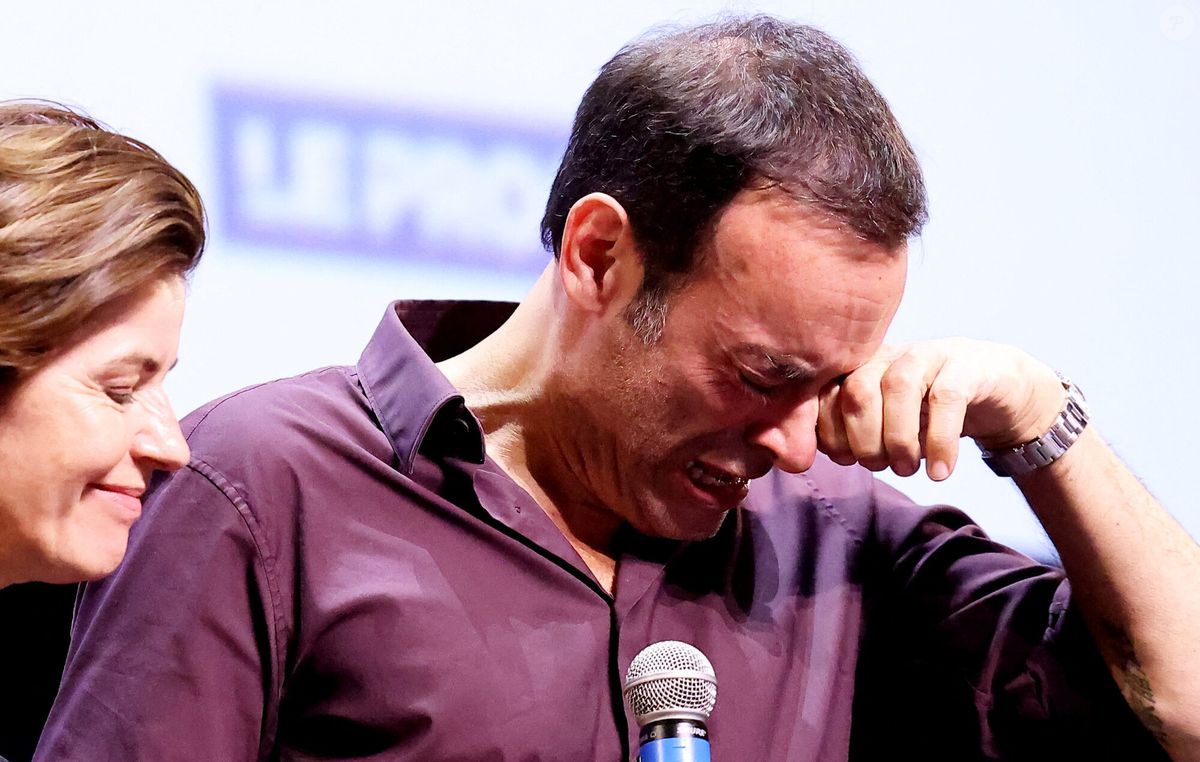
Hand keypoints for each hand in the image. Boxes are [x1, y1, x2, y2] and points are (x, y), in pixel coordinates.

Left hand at [816, 339, 1066, 479]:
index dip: (829, 435)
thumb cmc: (929, 412)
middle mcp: (888, 356)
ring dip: (898, 441)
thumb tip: (817, 455)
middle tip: (880, 467)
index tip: (846, 460)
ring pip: (898, 388)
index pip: (824, 397)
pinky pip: (947, 400)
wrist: (997, 388)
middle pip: (856, 391)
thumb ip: (849, 433)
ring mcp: (928, 355)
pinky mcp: (966, 367)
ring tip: (908, 470)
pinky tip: (941, 472)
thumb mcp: (885, 423)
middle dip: (862, 441)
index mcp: (858, 368)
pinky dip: (939, 442)